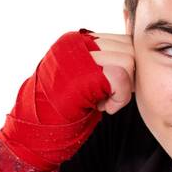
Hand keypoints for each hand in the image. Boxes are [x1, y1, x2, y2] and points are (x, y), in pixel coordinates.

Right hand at [0, 28, 133, 171]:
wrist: (35, 131)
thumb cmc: (61, 111)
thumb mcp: (81, 79)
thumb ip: (102, 63)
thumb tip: (136, 56)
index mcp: (76, 40)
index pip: (122, 41)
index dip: (124, 68)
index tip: (106, 90)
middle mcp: (77, 41)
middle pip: (129, 48)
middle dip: (127, 77)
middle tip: (105, 97)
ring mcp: (78, 55)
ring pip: (128, 61)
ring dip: (123, 90)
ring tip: (101, 103)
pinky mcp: (83, 72)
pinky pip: (122, 77)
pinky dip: (120, 98)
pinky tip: (104, 109)